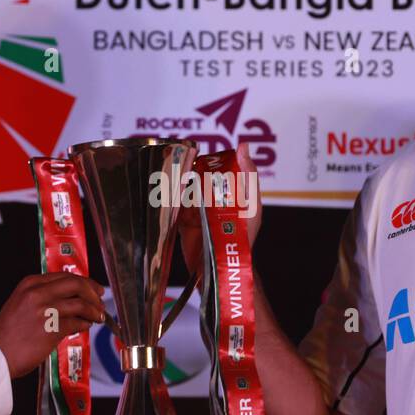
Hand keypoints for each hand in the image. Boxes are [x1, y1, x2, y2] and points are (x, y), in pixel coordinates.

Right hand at [0, 272, 104, 377]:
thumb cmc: (8, 334)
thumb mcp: (21, 305)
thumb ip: (43, 297)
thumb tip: (71, 299)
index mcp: (30, 284)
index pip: (65, 276)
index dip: (84, 282)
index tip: (93, 289)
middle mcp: (38, 292)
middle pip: (76, 284)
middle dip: (93, 292)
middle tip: (100, 300)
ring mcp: (45, 309)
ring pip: (80, 303)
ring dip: (94, 310)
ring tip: (98, 316)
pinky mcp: (51, 328)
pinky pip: (77, 322)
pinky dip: (85, 323)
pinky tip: (86, 326)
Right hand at [177, 142, 262, 274]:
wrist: (222, 268)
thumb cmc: (243, 239)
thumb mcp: (250, 204)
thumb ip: (248, 176)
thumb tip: (243, 146)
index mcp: (229, 192)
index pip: (218, 169)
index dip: (209, 160)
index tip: (198, 154)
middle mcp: (212, 199)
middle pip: (195, 178)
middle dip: (186, 172)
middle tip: (175, 165)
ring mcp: (196, 210)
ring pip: (182, 190)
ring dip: (175, 185)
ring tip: (166, 179)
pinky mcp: (183, 222)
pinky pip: (172, 207)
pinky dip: (167, 201)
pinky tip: (163, 196)